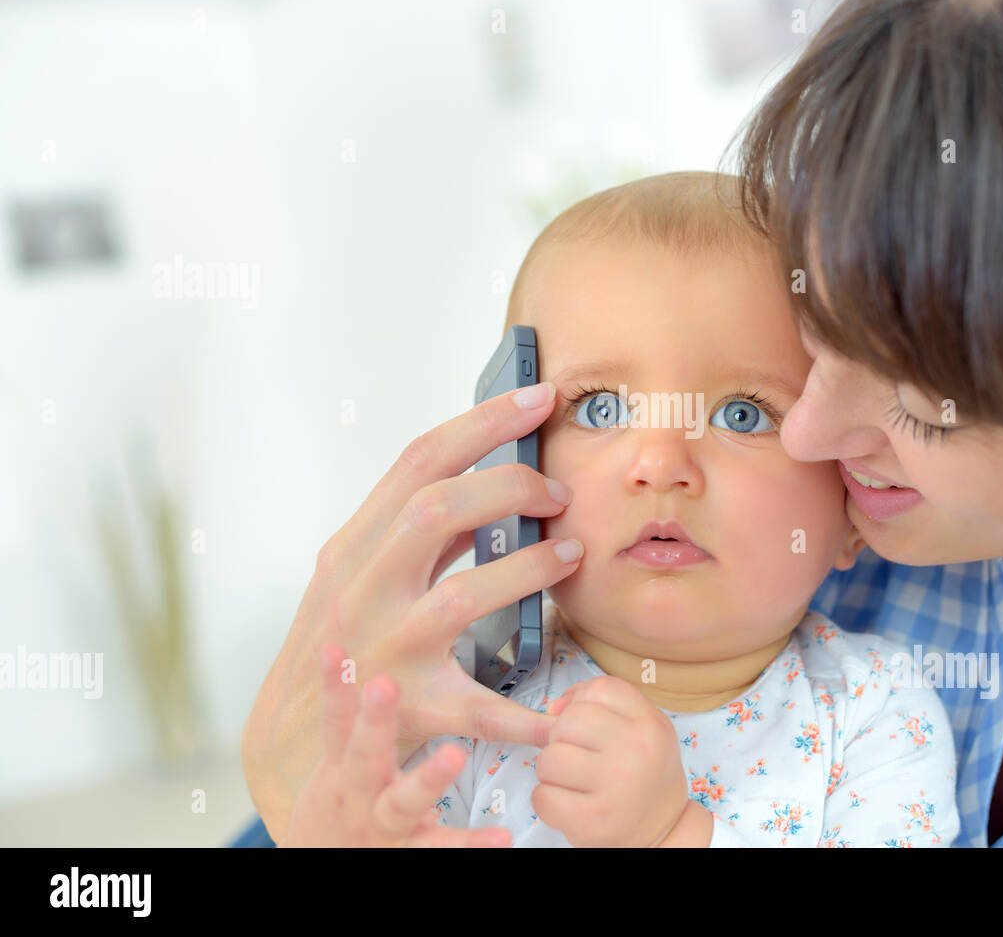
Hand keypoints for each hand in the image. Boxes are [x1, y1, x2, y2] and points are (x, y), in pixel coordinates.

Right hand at [242, 381, 584, 842]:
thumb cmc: (341, 644)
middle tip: (559, 493)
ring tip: (570, 556)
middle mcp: (361, 591)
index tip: (539, 397)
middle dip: (510, 488)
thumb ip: (416, 531)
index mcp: (353, 548)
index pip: (419, 461)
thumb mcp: (358, 574)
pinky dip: (524, 714)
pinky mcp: (410, 710)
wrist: (294, 742)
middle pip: (436, 511)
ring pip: (462, 597)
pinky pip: (479, 708)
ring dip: (529, 570)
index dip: (484, 423)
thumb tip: (489, 474)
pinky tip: (561, 714)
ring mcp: (383, 650)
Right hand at [283, 644, 511, 847]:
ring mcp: (382, 821)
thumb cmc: (341, 800)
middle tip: (383, 684)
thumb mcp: (337, 757)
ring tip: (454, 756)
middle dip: (374, 719)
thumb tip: (358, 638)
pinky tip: (501, 835)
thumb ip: (359, 708)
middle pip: (363, 750)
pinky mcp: (407, 849)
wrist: (322, 863)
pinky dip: (470, 842)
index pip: (335, 716)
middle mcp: (359, 789)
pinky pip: (441, 846)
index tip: (332, 646)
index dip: (332, 683)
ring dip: (428, 778)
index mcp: (343, 761)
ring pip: (403, 800)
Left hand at [532, 676, 689, 846]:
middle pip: (568, 721)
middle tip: (579, 756)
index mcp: (650, 725)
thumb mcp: (642, 728)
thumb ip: (602, 705)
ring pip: (549, 759)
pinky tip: (570, 802)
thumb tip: (553, 707)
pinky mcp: (592, 822)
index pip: (598, 689)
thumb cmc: (646, 774)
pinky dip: (547, 800)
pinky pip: (542, 796)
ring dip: (551, 770)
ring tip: (573, 780)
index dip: (583, 703)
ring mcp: (614, 789)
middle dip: (562, 737)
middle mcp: (636, 752)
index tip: (590, 727)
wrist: (666, 831)